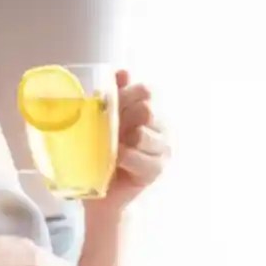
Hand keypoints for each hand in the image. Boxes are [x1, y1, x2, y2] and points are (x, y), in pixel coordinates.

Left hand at [105, 69, 172, 205]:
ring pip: (142, 132)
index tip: (109, 108)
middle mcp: (163, 127)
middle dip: (123, 118)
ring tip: (112, 149)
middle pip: (147, 109)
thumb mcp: (104, 119)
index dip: (126, 96)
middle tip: (109, 131)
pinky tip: (116, 163)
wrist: (101, 194)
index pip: (146, 91)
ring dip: (121, 140)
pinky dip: (121, 157)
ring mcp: (163, 148)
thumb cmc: (102, 153)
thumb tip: (123, 71)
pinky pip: (134, 154)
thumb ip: (115, 95)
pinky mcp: (157, 169)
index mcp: (151, 110)